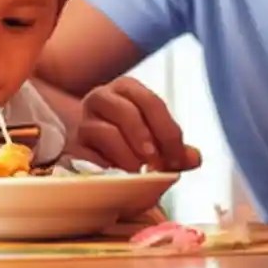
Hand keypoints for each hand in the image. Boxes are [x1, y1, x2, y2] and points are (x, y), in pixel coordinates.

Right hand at [70, 77, 200, 171]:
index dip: (167, 131)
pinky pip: (89, 156)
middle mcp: (100, 98)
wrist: (98, 163)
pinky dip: (107, 167)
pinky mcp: (73, 147)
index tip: (177, 158)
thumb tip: (194, 158)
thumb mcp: (158, 145)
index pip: (150, 102)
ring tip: (138, 171)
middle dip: (144, 138)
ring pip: (104, 131)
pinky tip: (118, 177)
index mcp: (126, 90)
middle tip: (156, 162)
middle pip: (124, 111)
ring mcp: (83, 122)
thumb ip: (176, 151)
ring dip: (127, 155)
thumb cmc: (132, 146)